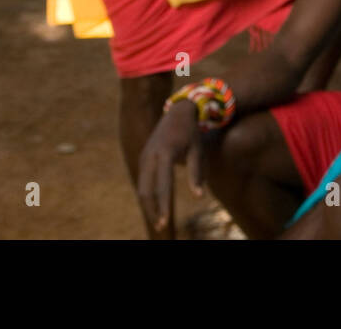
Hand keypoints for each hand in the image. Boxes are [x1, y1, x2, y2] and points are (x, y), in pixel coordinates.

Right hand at [136, 101, 205, 231]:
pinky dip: (148, 196)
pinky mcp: (143, 159)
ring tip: (159, 221)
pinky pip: (143, 181)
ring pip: (141, 188)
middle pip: (145, 191)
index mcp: (165, 153)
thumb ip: (197, 173)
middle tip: (162, 228)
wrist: (177, 112)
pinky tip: (155, 207)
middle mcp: (150, 156)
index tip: (166, 223)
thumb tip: (199, 197)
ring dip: (149, 206)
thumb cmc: (191, 133)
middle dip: (152, 211)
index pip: (163, 186)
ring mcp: (144, 157)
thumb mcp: (198, 150)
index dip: (164, 206)